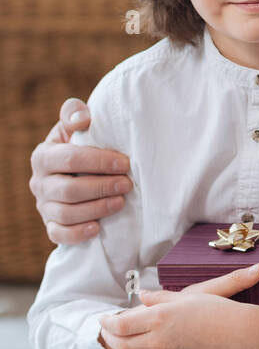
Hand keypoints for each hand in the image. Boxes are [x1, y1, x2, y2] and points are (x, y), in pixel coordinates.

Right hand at [30, 98, 131, 244]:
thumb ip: (74, 114)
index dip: (99, 162)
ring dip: (96, 209)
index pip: (70, 159)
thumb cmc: (78, 146)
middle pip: (69, 189)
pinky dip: (78, 233)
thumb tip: (83, 118)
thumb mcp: (73, 127)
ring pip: (66, 213)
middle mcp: (39, 182)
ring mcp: (43, 206)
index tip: (125, 163)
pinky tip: (97, 228)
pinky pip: (59, 234)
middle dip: (101, 187)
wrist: (73, 173)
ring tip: (121, 202)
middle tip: (127, 184)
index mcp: (44, 156)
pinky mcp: (50, 225)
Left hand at [98, 263, 258, 348]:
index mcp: (161, 316)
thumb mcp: (188, 297)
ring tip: (117, 342)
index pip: (122, 323)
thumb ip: (161, 298)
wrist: (241, 336)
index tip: (102, 319)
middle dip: (109, 338)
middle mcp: (160, 338)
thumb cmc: (218, 311)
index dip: (108, 323)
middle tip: (105, 332)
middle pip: (121, 343)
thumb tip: (142, 297)